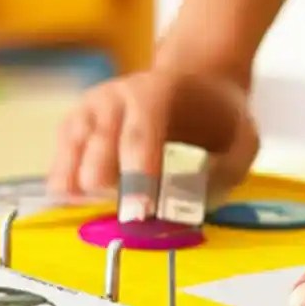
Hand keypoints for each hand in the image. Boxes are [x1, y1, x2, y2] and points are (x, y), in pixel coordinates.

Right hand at [46, 67, 259, 219]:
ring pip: (73, 156)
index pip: (140, 133)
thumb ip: (231, 165)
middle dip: (108, 188)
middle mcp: (114, 96)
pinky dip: (70, 190)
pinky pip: (62, 166)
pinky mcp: (73, 130)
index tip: (139, 212)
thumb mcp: (243, 136)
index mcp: (156, 91)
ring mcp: (89, 111)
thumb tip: (194, 199)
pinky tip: (83, 207)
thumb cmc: (216, 118)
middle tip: (124, 219)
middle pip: (98, 146)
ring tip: (102, 214)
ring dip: (85, 192)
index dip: (138, 174)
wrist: (190, 86)